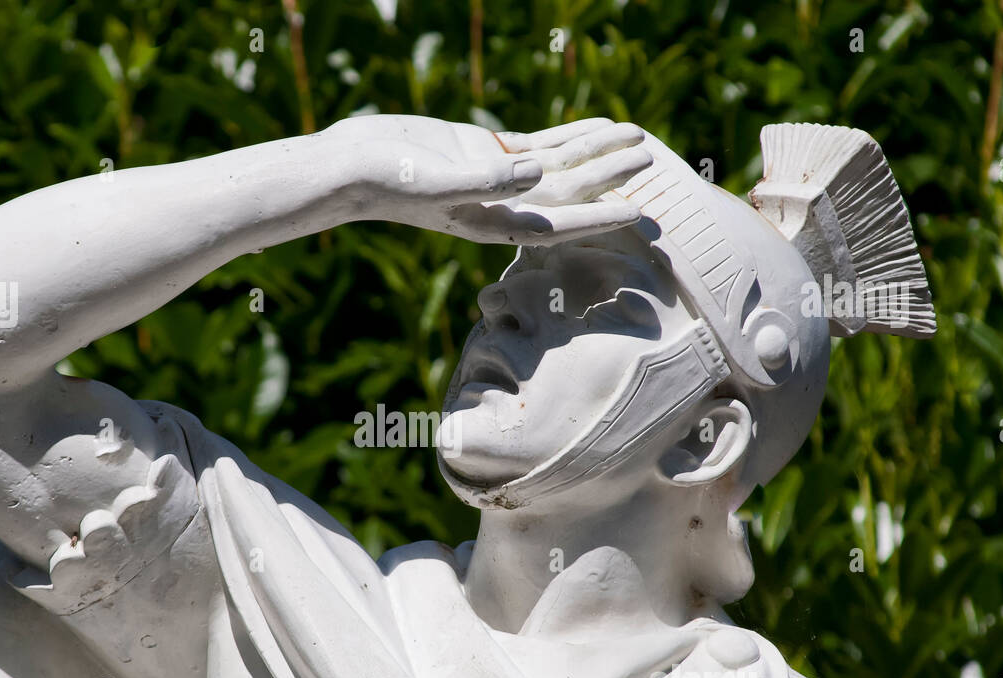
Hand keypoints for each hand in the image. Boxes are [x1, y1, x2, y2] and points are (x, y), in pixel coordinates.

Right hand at [327, 115, 651, 245]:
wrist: (351, 166)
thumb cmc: (387, 181)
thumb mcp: (437, 181)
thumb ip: (488, 181)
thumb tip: (538, 173)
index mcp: (493, 222)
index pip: (559, 224)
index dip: (600, 219)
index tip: (639, 213)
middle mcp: (500, 204)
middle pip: (568, 192)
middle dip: (609, 177)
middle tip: (652, 159)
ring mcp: (494, 178)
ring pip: (557, 166)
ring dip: (594, 153)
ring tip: (635, 136)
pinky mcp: (482, 153)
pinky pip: (536, 146)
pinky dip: (565, 138)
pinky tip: (592, 127)